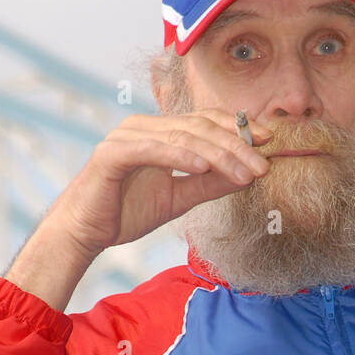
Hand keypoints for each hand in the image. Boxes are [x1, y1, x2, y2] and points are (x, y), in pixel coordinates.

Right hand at [54, 108, 272, 257]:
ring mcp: (128, 136)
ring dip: (217, 154)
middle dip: (236, 146)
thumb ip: (210, 183)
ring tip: (243, 173)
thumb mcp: (179, 198)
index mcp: (161, 132)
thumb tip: (246, 174)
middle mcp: (145, 126)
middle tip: (263, 166)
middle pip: (200, 127)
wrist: (85, 232)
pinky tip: (203, 166)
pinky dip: (180, 156)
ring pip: (182, 137)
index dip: (239, 129)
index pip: (207, 122)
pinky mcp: (113, 153)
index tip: (269, 143)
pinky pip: (153, 149)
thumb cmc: (127, 212)